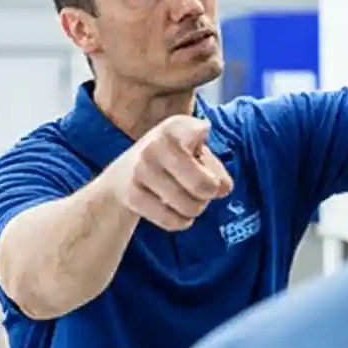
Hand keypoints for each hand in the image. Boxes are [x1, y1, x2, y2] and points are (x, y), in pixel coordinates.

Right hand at [110, 115, 233, 230]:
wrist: (123, 176)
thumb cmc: (172, 162)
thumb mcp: (195, 153)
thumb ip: (215, 168)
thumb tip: (224, 188)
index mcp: (174, 127)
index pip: (202, 131)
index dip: (211, 154)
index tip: (200, 157)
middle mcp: (156, 144)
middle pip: (204, 185)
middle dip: (208, 193)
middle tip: (202, 190)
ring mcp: (141, 169)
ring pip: (189, 206)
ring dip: (194, 209)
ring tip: (187, 200)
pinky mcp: (132, 195)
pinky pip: (172, 221)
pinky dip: (180, 221)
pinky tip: (174, 211)